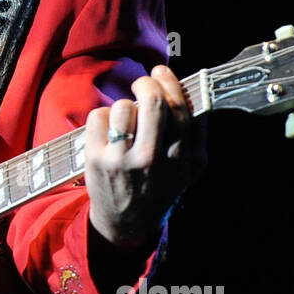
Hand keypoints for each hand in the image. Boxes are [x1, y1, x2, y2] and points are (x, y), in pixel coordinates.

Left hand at [84, 65, 206, 248]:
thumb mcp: (189, 171)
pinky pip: (98, 116)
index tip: (162, 71)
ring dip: (125, 106)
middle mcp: (150, 158)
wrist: (126, 222)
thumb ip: (198, 136)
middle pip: (152, 101)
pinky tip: (109, 131)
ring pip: (122, 106)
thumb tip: (198, 98)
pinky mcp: (95, 159)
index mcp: (178, 158)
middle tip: (142, 83)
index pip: (179, 108)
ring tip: (126, 120)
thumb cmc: (160, 189)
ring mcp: (120, 159)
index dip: (170, 82)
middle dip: (146, 82)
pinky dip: (103, 117)